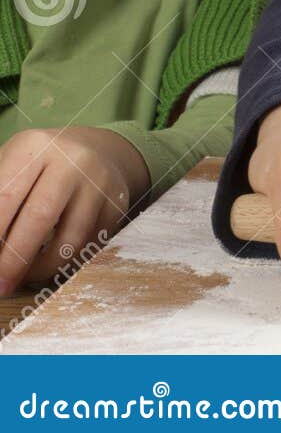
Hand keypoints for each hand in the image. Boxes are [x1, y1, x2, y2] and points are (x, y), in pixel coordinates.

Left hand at [0, 125, 149, 293]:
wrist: (94, 149)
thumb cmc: (38, 166)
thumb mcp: (12, 166)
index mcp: (34, 146)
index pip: (5, 197)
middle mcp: (72, 159)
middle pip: (39, 218)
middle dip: (15, 260)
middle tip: (0, 286)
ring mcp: (99, 180)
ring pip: (71, 238)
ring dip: (42, 268)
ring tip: (25, 277)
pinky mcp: (118, 201)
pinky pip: (91, 244)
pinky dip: (68, 261)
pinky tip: (51, 264)